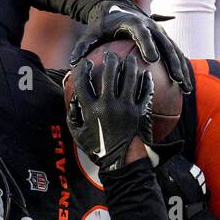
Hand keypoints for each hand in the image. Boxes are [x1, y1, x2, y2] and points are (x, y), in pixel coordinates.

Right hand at [66, 51, 153, 171]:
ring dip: (130, 65)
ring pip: (130, 78)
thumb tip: (72, 98)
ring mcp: (126, 108)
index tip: (85, 63)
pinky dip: (146, 82)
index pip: (83, 82)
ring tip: (131, 60)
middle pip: (109, 73)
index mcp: (90, 110)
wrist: (123, 164)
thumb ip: (73, 115)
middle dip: (110, 59)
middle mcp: (108, 105)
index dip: (82, 69)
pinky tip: (147, 75)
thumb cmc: (99, 151)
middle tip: (111, 55)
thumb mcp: (79, 135)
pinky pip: (145, 92)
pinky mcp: (141, 112)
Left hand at [71, 4, 191, 93]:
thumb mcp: (91, 33)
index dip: (148, 45)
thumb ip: (83, 45)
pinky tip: (185, 87)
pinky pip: (176, 56)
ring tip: (186, 88)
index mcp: (133, 23)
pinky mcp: (165, 42)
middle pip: (165, 44)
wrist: (116, 10)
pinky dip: (182, 70)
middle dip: (172, 61)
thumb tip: (73, 62)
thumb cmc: (103, 25)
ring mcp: (160, 34)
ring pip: (174, 52)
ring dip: (182, 70)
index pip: (142, 33)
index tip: (152, 59)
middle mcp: (151, 27)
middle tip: (176, 78)